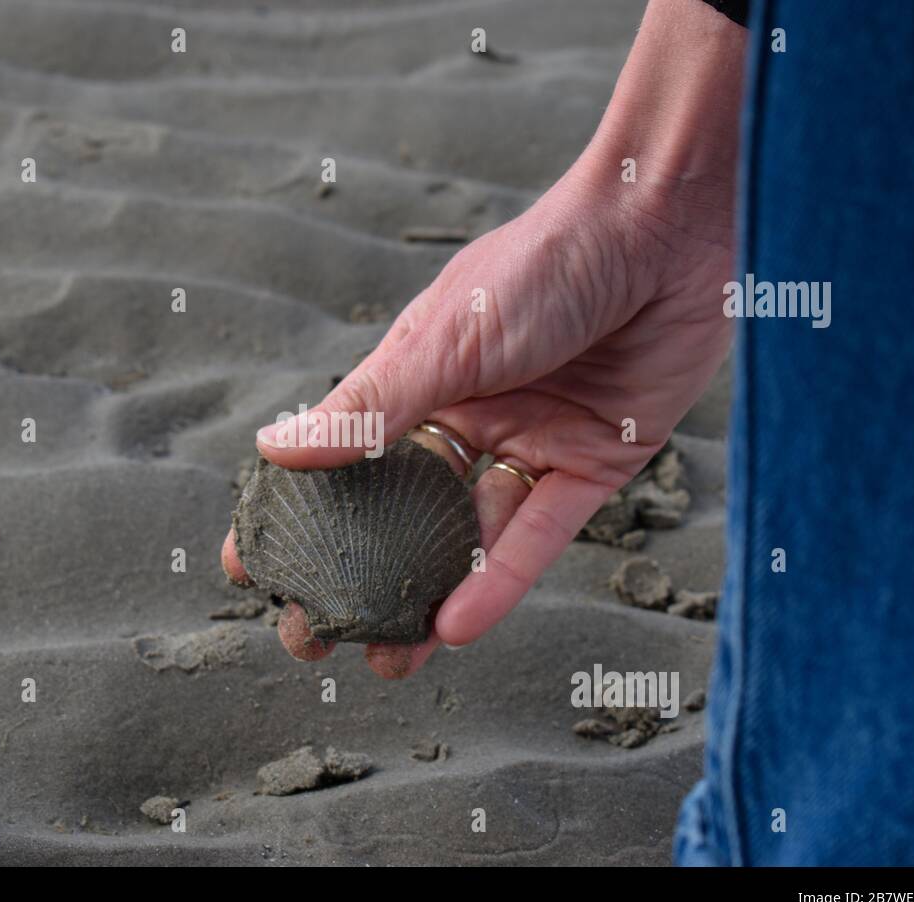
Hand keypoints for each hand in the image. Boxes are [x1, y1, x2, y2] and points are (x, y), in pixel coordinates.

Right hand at [222, 0, 745, 677]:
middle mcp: (468, 421)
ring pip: (466, 541)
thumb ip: (369, 406)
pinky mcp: (590, 466)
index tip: (250, 566)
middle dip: (359, 579)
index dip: (300, 515)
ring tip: (385, 662)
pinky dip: (498, 582)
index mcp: (419, 383)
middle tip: (313, 637)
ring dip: (427, 602)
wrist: (663, 227)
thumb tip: (274, 451)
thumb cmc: (544, 263)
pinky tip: (453, 628)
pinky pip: (537, 538)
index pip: (345, 462)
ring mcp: (528, 445)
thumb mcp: (443, 341)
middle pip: (402, 517)